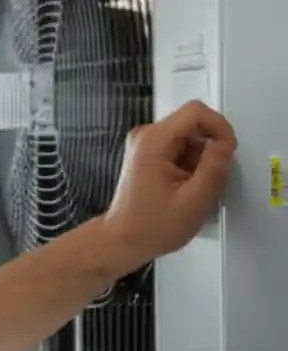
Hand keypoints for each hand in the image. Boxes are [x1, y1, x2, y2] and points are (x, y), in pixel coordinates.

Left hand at [100, 99, 237, 275]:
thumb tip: (226, 142)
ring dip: (200, 160)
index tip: (228, 153)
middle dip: (209, 149)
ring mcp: (144, 143)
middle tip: (207, 181)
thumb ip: (215, 166)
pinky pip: (179, 149)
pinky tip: (184, 188)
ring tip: (193, 189)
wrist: (122, 239)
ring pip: (188, 138)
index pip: (196, 111)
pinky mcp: (146, 154)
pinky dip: (190, 165)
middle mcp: (145, 134)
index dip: (219, 127)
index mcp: (153, 140)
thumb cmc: (155, 224)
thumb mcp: (196, 198)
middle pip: (192, 124)